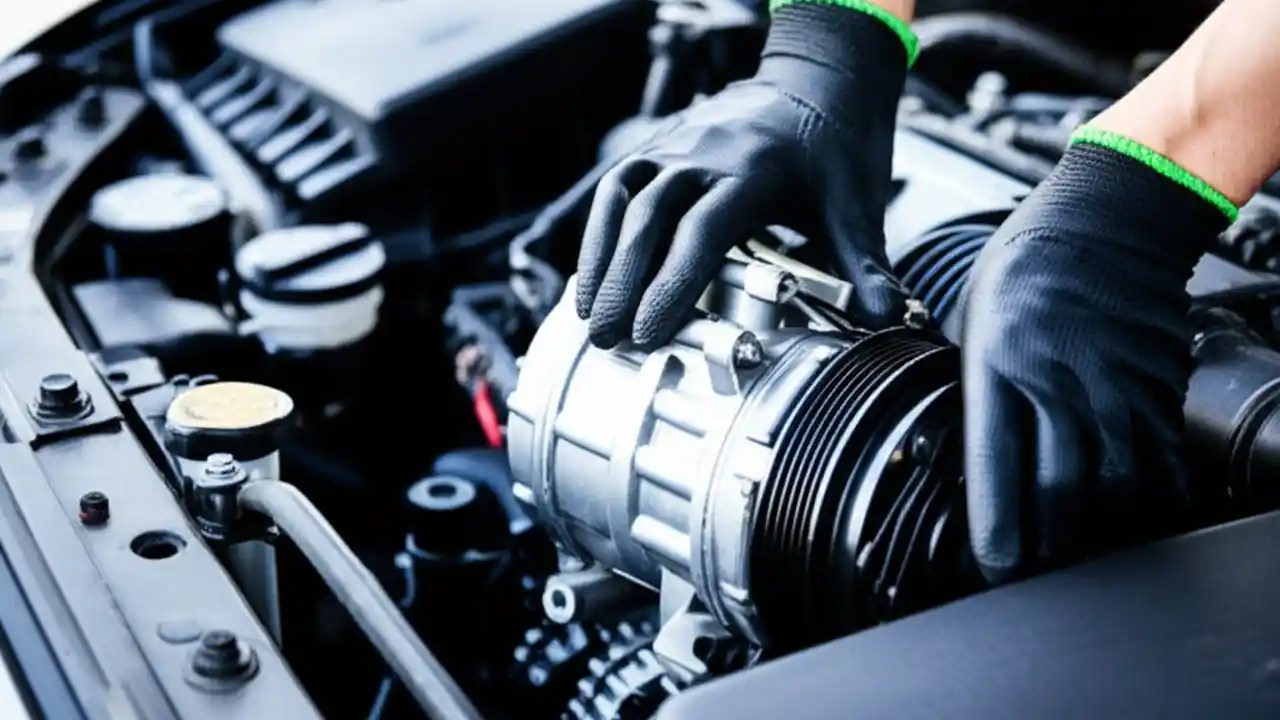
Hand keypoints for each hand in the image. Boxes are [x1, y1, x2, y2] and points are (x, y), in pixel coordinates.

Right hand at [575, 3, 912, 348]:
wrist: (819, 80)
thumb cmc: (835, 145)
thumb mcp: (856, 207)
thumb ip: (865, 266)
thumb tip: (888, 320)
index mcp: (753, 171)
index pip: (700, 233)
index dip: (670, 286)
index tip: (650, 333)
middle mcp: (705, 154)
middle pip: (649, 218)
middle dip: (624, 284)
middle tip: (611, 339)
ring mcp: (677, 146)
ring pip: (623, 199)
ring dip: (601, 259)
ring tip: (589, 316)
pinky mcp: (660, 147)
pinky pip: (616, 186)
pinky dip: (598, 231)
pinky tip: (592, 274)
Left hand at [961, 139, 1232, 582]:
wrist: (1105, 216)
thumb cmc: (1024, 267)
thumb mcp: (968, 324)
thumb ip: (970, 391)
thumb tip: (964, 455)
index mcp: (998, 363)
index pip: (998, 466)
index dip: (998, 531)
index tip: (994, 566)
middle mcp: (1058, 379)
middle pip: (1060, 492)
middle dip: (1047, 548)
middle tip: (1033, 576)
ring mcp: (1115, 386)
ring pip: (1115, 487)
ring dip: (1098, 536)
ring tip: (1079, 560)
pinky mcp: (1156, 388)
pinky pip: (1162, 462)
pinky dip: (1151, 502)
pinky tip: (1135, 521)